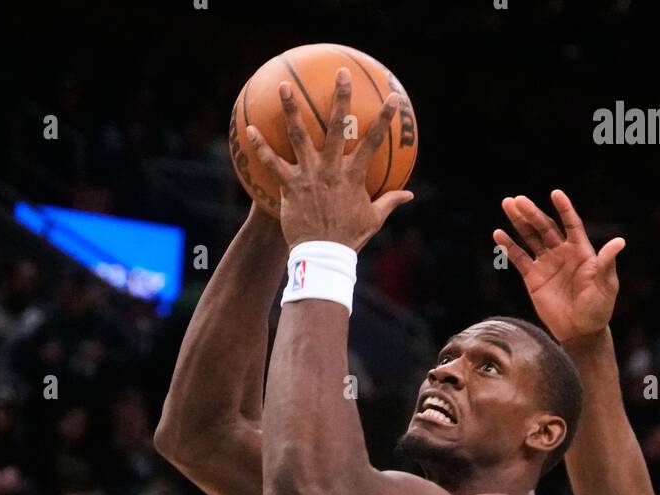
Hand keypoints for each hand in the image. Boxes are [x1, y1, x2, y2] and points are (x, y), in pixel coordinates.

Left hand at [246, 68, 413, 251]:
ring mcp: (309, 175)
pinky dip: (260, 146)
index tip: (392, 98)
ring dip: (291, 109)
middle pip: (338, 127)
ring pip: (299, 136)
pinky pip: (272, 163)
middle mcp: (332, 169)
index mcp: (354, 175)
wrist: (323, 257)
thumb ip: (390, 202)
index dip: (385, 118)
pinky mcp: (290, 186)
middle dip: (341, 97)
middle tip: (341, 72)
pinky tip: (249, 129)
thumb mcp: (373, 219)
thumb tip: (410, 195)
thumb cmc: (348, 238)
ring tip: (285, 87)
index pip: (373, 141)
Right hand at [493, 190, 624, 342]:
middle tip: (518, 199)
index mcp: (581, 251)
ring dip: (519, 222)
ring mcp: (546, 264)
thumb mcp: (606, 285)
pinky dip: (509, 247)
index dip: (564, 209)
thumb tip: (619, 242)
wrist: (580, 330)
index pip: (571, 224)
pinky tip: (498, 234)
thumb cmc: (598, 308)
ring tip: (507, 204)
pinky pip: (519, 259)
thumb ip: (606, 263)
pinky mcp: (533, 278)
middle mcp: (562, 252)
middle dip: (532, 213)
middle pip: (545, 227)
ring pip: (531, 237)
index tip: (555, 193)